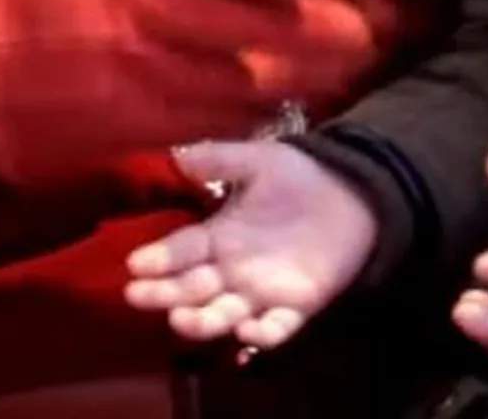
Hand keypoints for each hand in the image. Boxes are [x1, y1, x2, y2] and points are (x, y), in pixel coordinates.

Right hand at [0, 0, 375, 187]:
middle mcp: (143, 13)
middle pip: (252, 25)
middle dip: (316, 34)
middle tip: (360, 38)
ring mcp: (137, 75)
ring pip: (241, 81)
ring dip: (293, 82)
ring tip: (332, 77)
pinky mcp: (129, 127)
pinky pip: (207, 125)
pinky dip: (245, 117)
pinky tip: (272, 110)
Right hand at [124, 140, 376, 349]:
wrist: (353, 196)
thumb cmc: (299, 178)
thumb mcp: (258, 161)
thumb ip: (219, 160)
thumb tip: (175, 154)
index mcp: (221, 235)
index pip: (182, 251)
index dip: (158, 259)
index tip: (134, 265)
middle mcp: (233, 269)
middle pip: (192, 287)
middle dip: (164, 294)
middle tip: (137, 296)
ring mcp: (261, 292)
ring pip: (223, 314)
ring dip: (202, 321)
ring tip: (181, 320)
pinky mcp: (295, 308)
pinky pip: (275, 328)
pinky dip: (261, 334)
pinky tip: (248, 330)